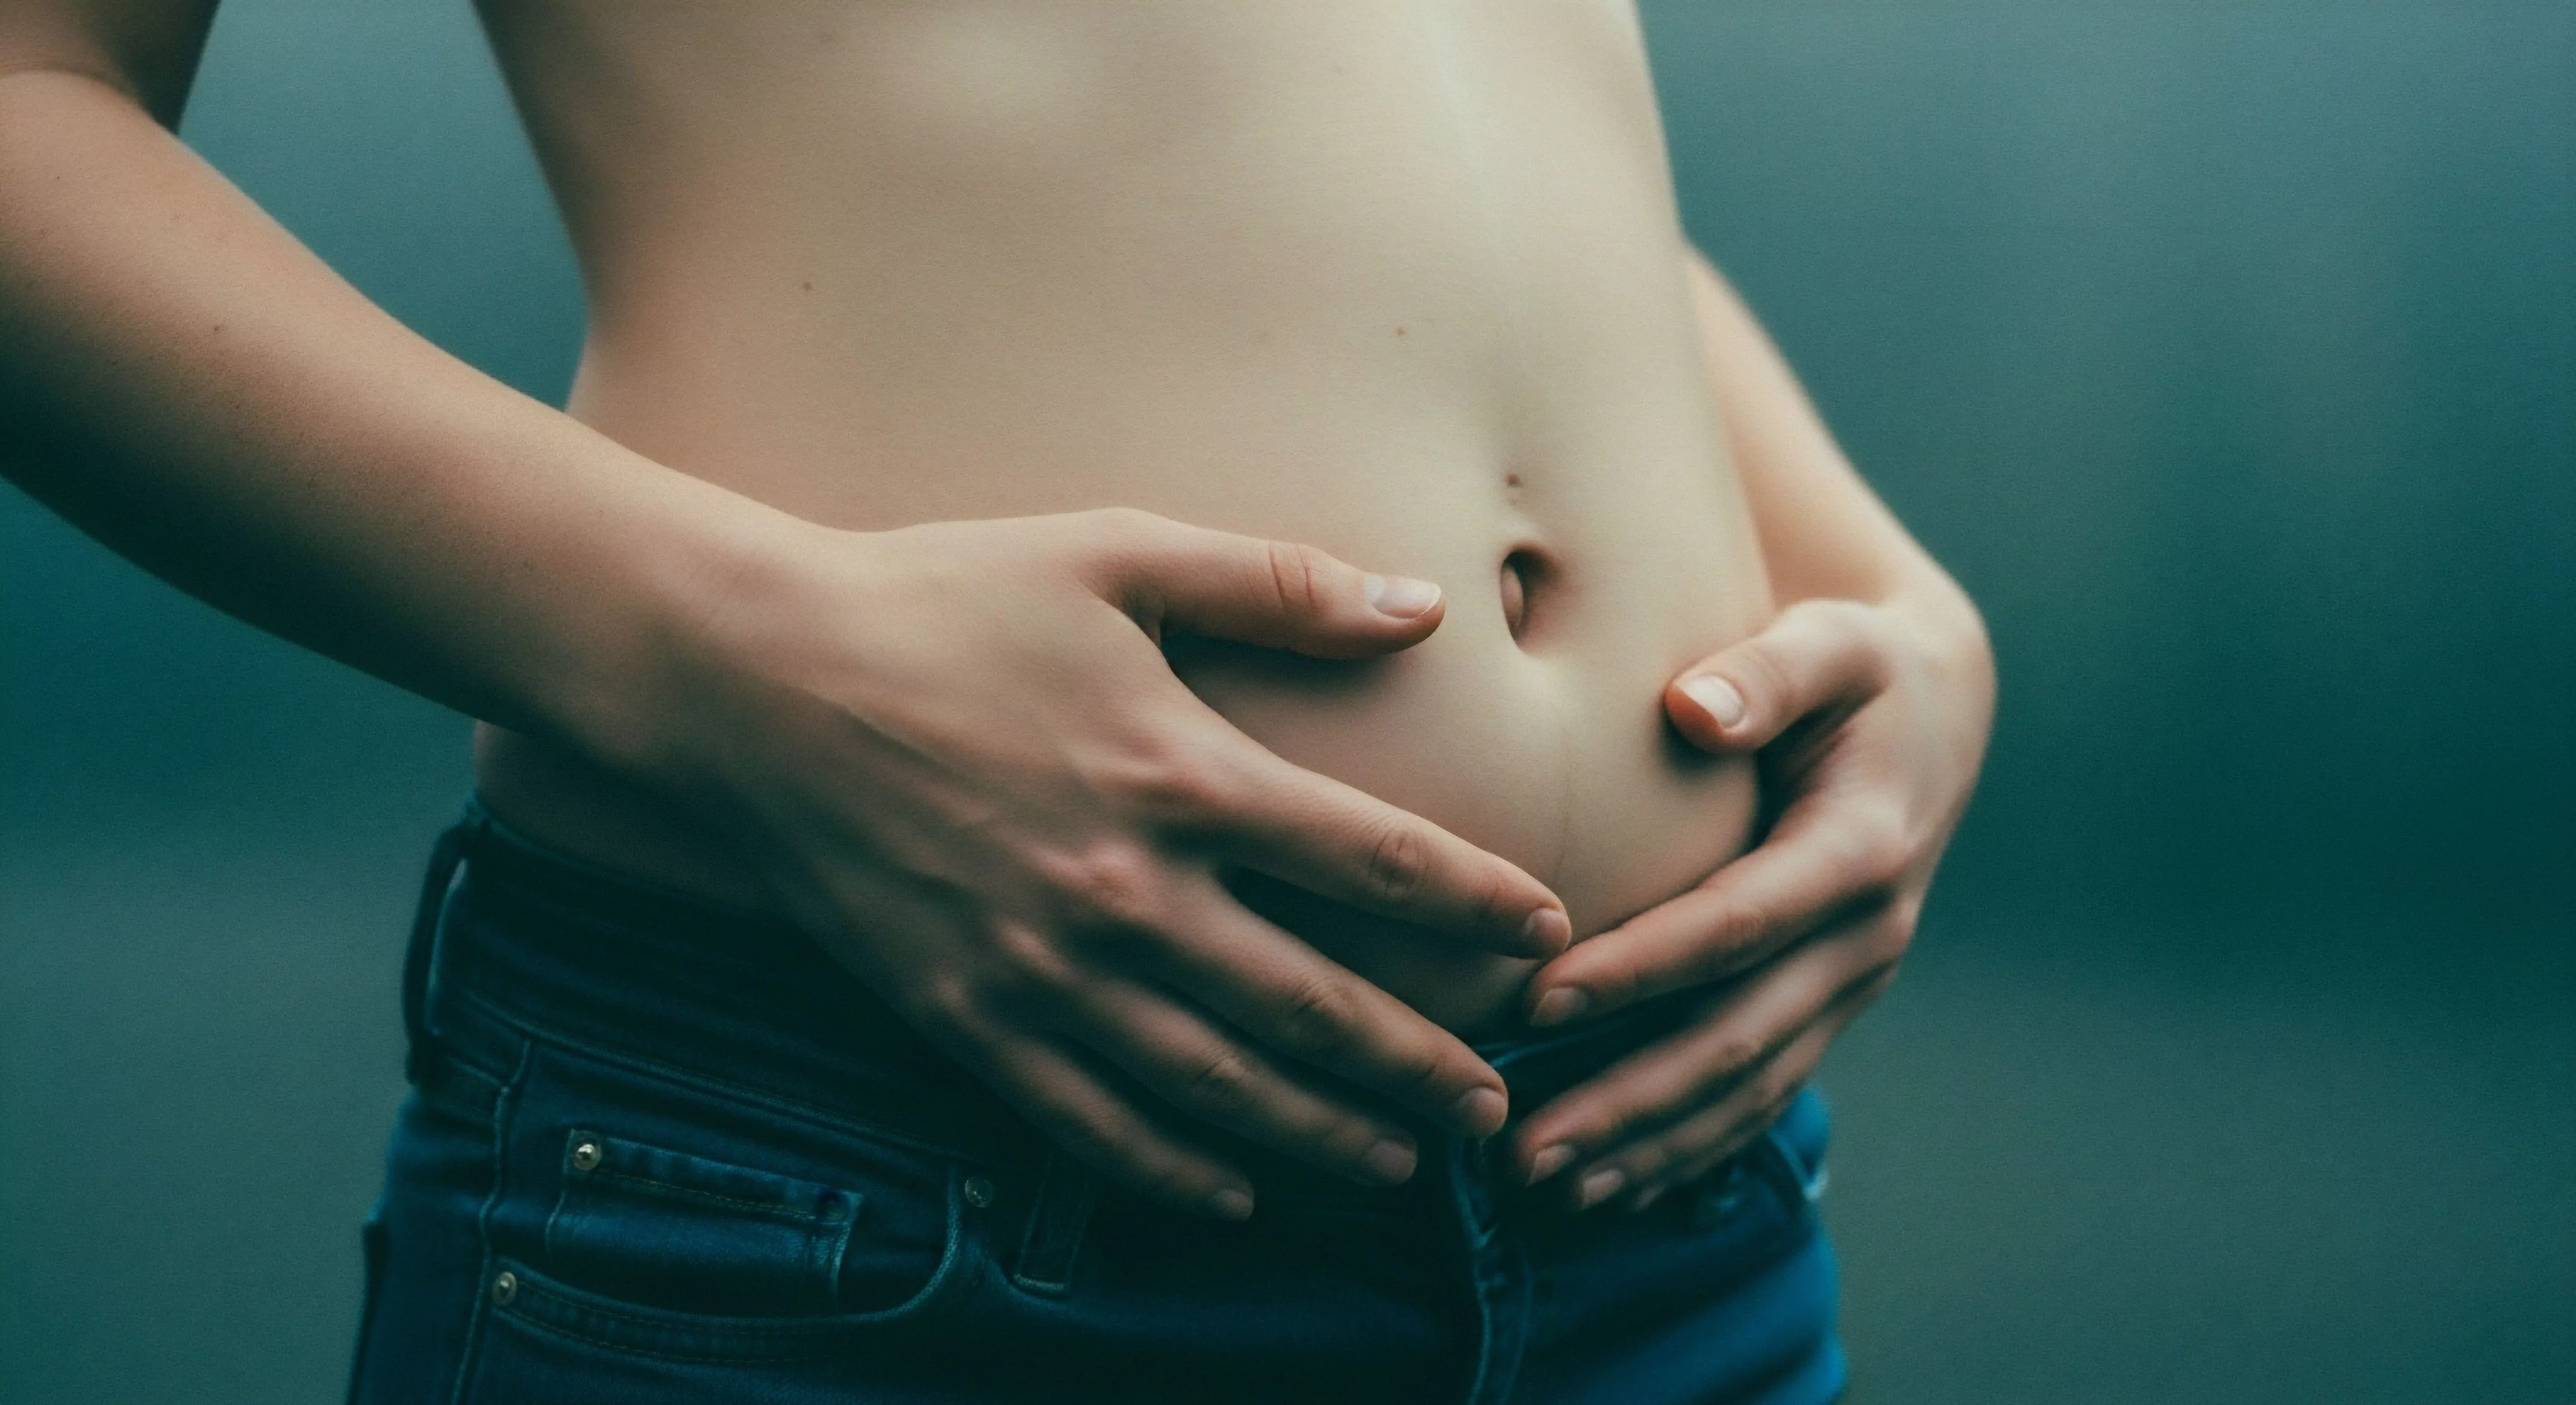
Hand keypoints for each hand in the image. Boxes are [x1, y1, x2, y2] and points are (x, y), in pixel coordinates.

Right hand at [638, 507, 1571, 1219]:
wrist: (753, 681)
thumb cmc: (940, 600)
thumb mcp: (1113, 551)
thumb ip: (1275, 581)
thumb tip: (1421, 605)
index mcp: (1178, 771)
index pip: (1373, 857)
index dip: (1478, 902)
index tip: (1549, 933)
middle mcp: (1125, 890)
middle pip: (1312, 1005)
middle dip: (1420, 1064)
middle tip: (1499, 1111)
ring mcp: (1042, 968)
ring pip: (1216, 1084)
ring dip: (1322, 1133)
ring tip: (1400, 1164)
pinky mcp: (966, 1014)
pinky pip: (1088, 1120)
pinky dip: (1173, 1167)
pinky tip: (1238, 1191)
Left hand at [1507, 593, 1992, 1209]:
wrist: (1933, 715)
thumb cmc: (1859, 667)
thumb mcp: (1832, 643)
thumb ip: (1767, 670)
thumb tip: (1694, 709)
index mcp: (1858, 850)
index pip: (1736, 924)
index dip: (1641, 968)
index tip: (1538, 998)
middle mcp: (1864, 937)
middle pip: (1739, 1038)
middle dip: (1630, 1100)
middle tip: (1523, 1147)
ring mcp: (1850, 985)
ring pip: (1748, 1089)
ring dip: (1648, 1144)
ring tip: (1546, 1184)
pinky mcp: (1827, 1007)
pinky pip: (1759, 1096)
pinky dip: (1687, 1148)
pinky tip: (1611, 1187)